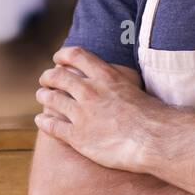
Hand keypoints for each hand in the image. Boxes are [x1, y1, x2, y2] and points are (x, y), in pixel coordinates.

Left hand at [34, 46, 167, 173]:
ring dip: (43, 96)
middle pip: (58, 77)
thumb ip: (119, 81)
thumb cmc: (153, 115)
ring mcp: (81, 114)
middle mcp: (89, 91)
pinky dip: (43, 121)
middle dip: (48, 77)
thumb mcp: (135, 86)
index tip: (58, 58)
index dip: (63, 55)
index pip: (76, 56)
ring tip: (42, 96)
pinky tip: (40, 121)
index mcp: (105, 76)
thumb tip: (116, 80)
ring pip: (51, 99)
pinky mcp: (77, 136)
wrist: (154, 138)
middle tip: (45, 80)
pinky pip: (52, 125)